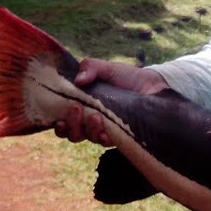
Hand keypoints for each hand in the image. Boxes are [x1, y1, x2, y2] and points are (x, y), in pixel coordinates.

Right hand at [53, 58, 168, 145]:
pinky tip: (105, 131)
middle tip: (76, 108)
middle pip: (72, 133)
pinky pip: (106, 142)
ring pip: (87, 138)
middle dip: (71, 124)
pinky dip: (102, 136)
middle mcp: (90, 121)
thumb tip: (78, 80)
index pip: (63, 120)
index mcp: (83, 105)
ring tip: (96, 116)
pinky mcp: (120, 137)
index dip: (57, 123)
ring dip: (87, 129)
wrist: (154, 86)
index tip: (57, 118)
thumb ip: (91, 67)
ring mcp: (105, 130)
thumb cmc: (128, 78)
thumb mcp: (107, 69)